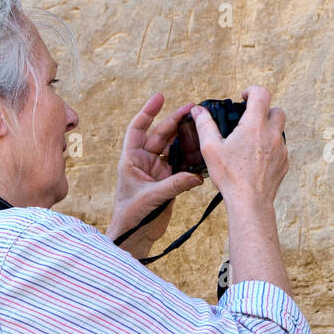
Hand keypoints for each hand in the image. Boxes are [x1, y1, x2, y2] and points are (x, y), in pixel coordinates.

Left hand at [106, 93, 204, 258]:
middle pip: (160, 135)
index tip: (160, 97)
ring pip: (173, 148)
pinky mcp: (168, 181)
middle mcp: (144, 161)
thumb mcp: (151, 198)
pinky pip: (182, 165)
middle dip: (175, 121)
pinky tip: (202, 152)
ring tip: (200, 127)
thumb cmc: (131, 216)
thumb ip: (174, 185)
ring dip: (185, 138)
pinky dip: (191, 159)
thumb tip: (196, 176)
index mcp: (131, 160)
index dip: (148, 112)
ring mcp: (157, 171)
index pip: (138, 129)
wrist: (134, 236)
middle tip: (191, 109)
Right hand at [191, 85, 286, 207]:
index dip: (252, 91)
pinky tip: (255, 159)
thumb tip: (197, 110)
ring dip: (267, 130)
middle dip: (263, 110)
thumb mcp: (211, 148)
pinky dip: (270, 147)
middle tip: (248, 120)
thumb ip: (204, 125)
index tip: (243, 98)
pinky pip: (280, 148)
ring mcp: (282, 149)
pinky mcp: (284, 163)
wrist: (250, 202)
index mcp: (255, 126)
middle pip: (276, 110)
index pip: (262, 94)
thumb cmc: (230, 175)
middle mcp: (272, 134)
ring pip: (279, 130)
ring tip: (249, 142)